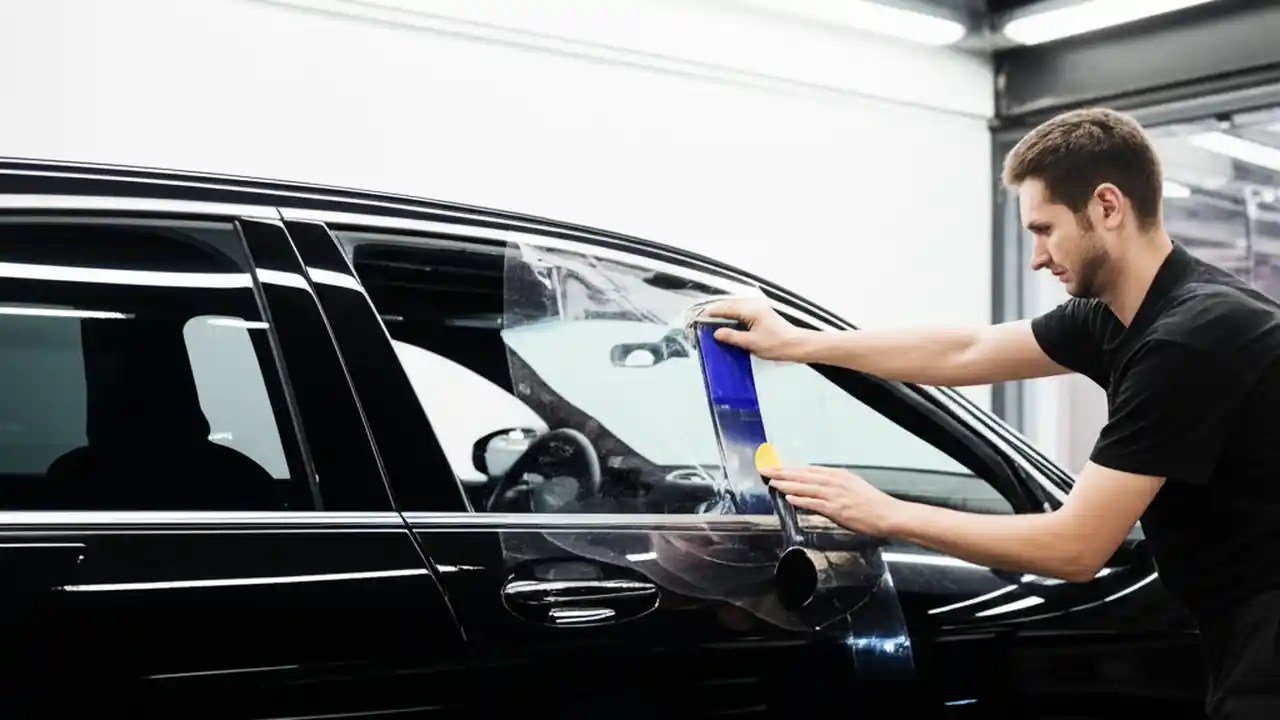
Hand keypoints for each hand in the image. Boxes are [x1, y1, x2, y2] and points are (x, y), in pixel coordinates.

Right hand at [699, 297, 810, 361]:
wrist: (796, 345)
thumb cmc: (780, 344)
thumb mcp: (751, 343)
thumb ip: (732, 337)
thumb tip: (718, 333)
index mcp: (752, 309)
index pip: (725, 307)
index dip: (711, 313)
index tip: (700, 318)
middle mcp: (755, 305)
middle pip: (728, 304)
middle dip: (714, 312)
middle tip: (702, 320)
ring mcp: (758, 308)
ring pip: (734, 307)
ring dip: (722, 313)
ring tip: (711, 322)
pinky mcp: (760, 313)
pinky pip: (741, 311)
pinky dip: (731, 316)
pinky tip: (727, 325)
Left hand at [761, 465, 903, 536]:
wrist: (886, 514)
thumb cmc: (870, 502)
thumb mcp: (851, 485)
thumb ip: (832, 484)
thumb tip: (814, 485)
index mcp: (836, 475)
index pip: (807, 469)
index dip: (789, 468)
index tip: (775, 466)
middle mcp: (833, 481)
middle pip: (802, 475)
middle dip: (782, 472)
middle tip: (765, 470)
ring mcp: (834, 495)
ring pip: (805, 486)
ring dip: (787, 483)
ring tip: (772, 480)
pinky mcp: (835, 509)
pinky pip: (814, 503)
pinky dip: (801, 499)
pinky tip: (789, 497)